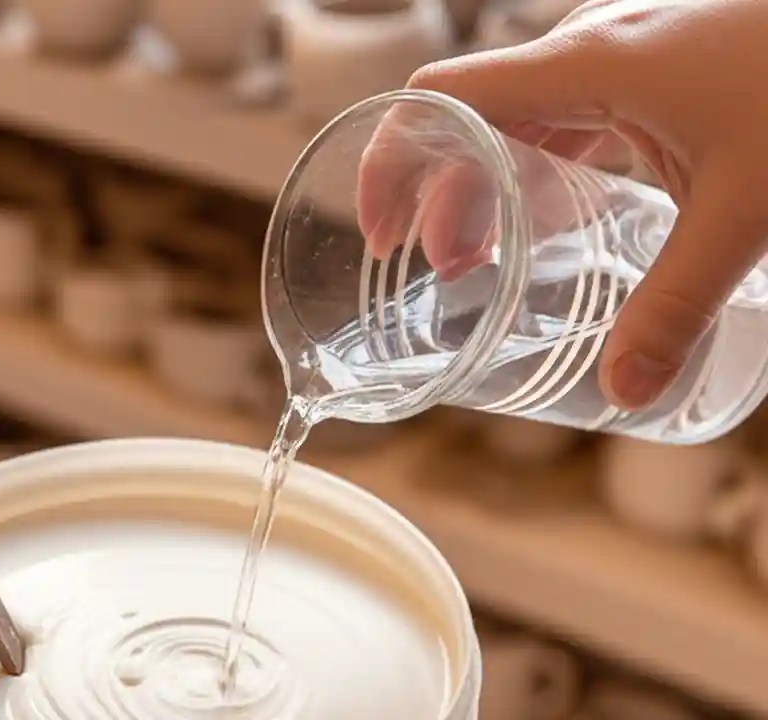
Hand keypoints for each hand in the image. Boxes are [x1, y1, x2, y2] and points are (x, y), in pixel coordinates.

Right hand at [398, 0, 767, 409]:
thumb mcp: (744, 213)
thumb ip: (676, 306)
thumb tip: (623, 394)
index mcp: (583, 65)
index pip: (438, 100)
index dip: (389, 163)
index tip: (379, 233)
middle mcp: (586, 50)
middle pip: (471, 119)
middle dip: (442, 198)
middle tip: (443, 272)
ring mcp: (622, 56)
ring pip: (520, 121)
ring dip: (491, 188)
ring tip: (487, 261)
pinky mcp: (654, 70)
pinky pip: (568, 119)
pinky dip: (544, 172)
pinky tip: (560, 222)